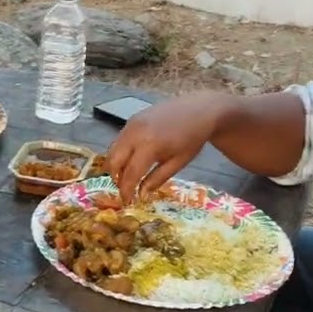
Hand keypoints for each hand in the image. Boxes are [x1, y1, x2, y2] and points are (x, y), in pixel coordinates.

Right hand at [102, 92, 226, 204]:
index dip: (126, 189)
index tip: (127, 202)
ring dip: (116, 165)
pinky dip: (120, 153)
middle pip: (114, 160)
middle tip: (124, 189)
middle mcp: (135, 133)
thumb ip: (157, 178)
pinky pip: (119, 140)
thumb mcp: (178, 163)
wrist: (199, 110)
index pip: (130, 173)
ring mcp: (131, 124)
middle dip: (115, 178)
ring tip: (126, 177)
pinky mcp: (132, 119)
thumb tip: (141, 194)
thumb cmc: (192, 139)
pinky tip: (131, 160)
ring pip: (113, 149)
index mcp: (149, 145)